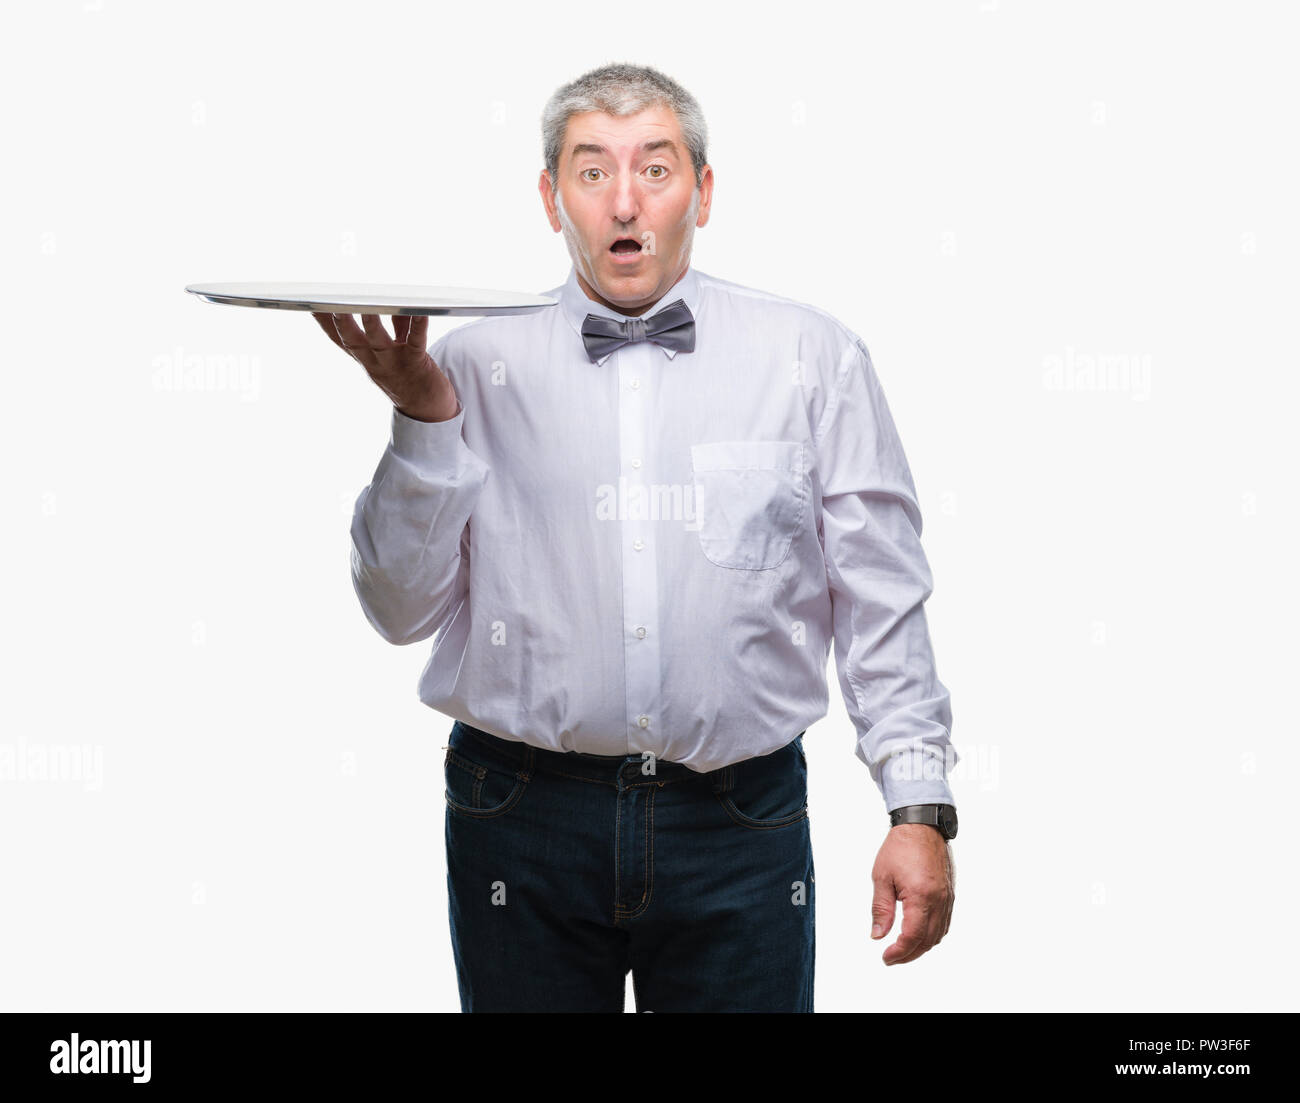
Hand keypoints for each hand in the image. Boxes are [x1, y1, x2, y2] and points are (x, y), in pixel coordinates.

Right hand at [312, 312, 458, 421]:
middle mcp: (375, 362)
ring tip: (367, 307)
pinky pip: (416, 342)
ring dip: (372, 325)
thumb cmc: (409, 374)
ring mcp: (395, 364)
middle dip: (342, 324)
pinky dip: (418, 326)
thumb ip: (394, 325)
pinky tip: (420, 312)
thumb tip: (392, 302)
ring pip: (379, 343)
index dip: (325, 324)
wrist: (428, 409)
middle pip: (352, 342)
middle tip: (333, 305)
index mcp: (366, 357)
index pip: (340, 339)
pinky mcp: (417, 363)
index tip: (311, 305)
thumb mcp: (395, 350)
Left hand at [870, 823, 954, 964]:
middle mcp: (939, 901)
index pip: (912, 936)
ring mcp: (947, 898)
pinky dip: (932, 935)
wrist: (922, 826)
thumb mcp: (882, 877)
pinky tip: (919, 935)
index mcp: (921, 896)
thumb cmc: (901, 847)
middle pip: (928, 941)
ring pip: (938, 935)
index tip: (885, 957)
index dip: (898, 952)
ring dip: (921, 947)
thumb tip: (877, 935)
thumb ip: (881, 909)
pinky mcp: (950, 895)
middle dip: (909, 954)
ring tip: (903, 949)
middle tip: (891, 958)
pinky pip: (944, 923)